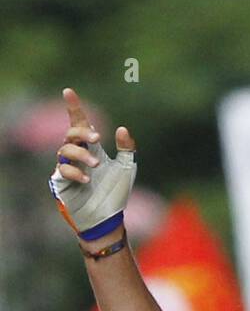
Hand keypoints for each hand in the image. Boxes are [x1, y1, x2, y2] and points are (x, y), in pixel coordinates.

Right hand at [49, 87, 136, 239]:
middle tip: (97, 138)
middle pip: (71, 133)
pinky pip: (63, 171)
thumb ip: (126, 148)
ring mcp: (68, 168)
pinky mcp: (62, 182)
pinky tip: (87, 180)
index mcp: (90, 147)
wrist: (108, 218)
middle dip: (81, 132)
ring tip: (97, 164)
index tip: (68, 92)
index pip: (79, 123)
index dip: (74, 108)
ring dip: (82, 154)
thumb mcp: (126, 168)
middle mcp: (77, 155)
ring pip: (65, 151)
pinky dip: (75, 172)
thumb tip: (122, 128)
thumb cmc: (115, 193)